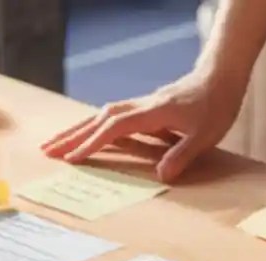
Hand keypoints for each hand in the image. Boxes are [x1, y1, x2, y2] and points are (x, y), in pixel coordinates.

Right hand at [40, 71, 245, 182]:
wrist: (219, 77)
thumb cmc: (215, 106)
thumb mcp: (205, 135)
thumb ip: (182, 155)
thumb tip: (161, 176)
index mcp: (152, 113)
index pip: (114, 128)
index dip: (92, 144)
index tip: (73, 159)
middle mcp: (139, 106)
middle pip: (97, 120)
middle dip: (71, 136)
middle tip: (46, 151)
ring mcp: (138, 105)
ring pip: (99, 116)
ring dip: (76, 129)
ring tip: (54, 144)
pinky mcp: (141, 108)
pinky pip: (108, 117)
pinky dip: (90, 126)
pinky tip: (83, 134)